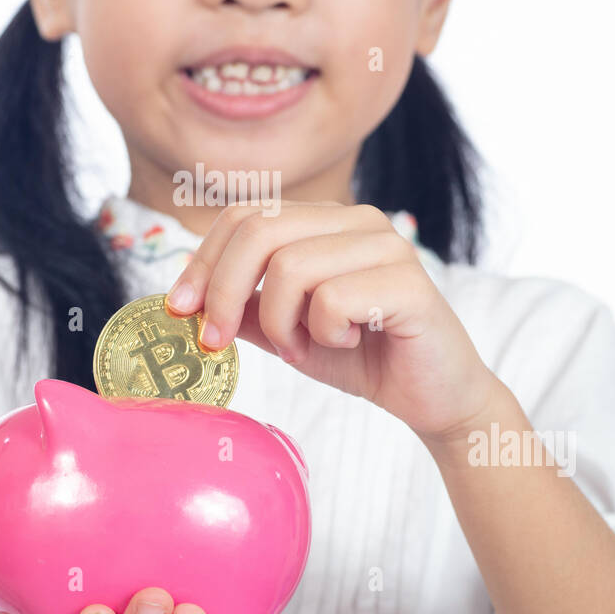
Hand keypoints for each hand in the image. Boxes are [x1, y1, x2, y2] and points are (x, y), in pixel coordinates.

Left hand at [165, 199, 500, 443]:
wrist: (434, 398)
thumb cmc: (365, 357)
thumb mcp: (287, 332)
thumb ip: (245, 309)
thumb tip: (185, 300)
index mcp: (326, 221)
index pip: (245, 215)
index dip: (204, 260)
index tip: (180, 307)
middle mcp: (357, 220)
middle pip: (259, 232)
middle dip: (224, 292)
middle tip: (218, 341)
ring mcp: (387, 245)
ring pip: (290, 269)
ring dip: (282, 325)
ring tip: (306, 347)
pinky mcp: (409, 281)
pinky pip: (332, 299)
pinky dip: (325, 334)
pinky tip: (351, 342)